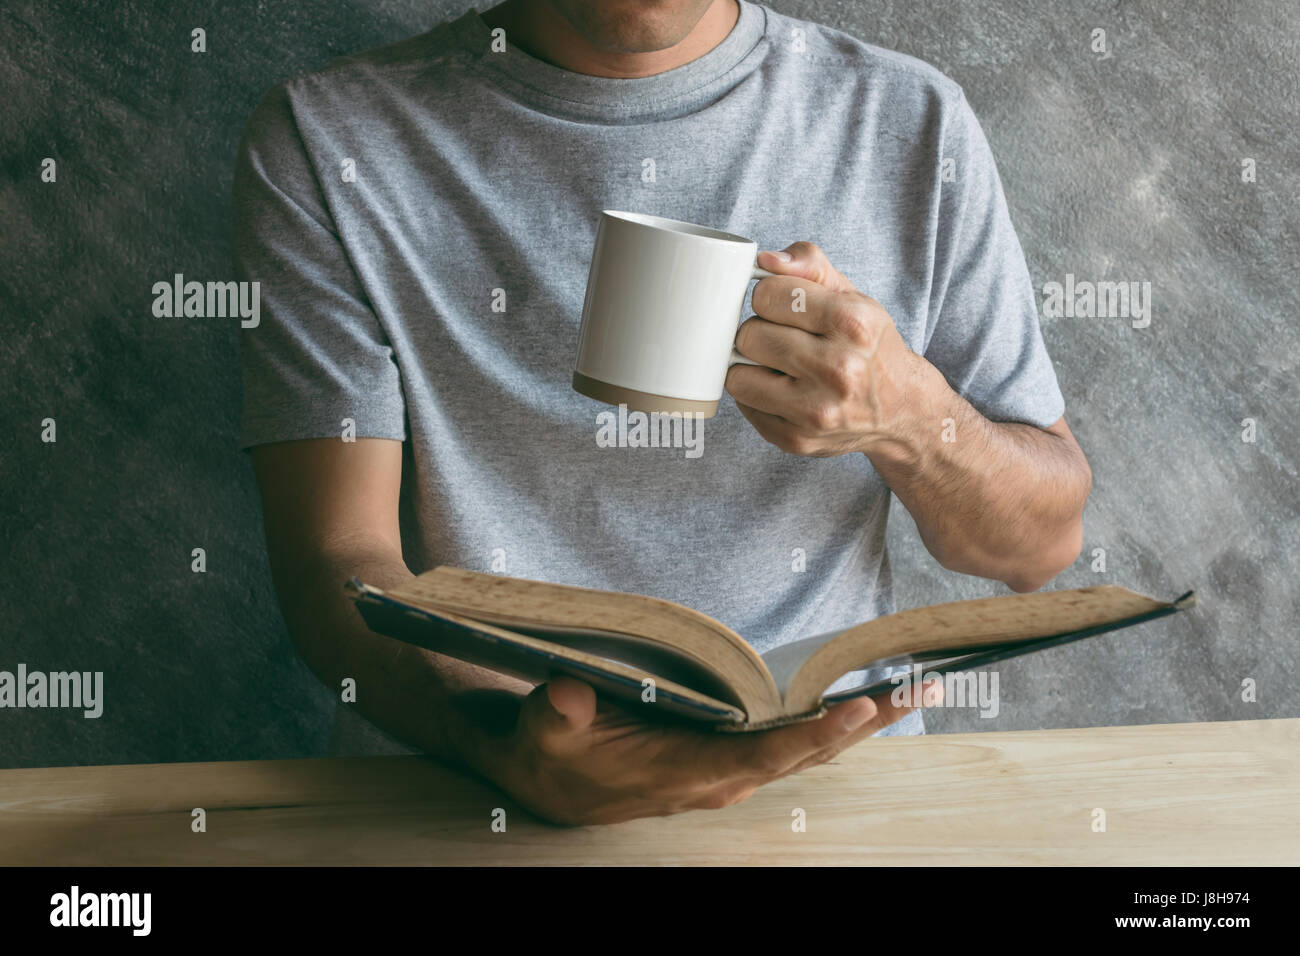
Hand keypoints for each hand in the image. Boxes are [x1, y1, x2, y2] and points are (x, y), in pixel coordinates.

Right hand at [454, 675, 939, 825]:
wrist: (551, 780)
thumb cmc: (555, 753)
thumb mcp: (546, 729)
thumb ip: (559, 713)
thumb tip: (572, 693)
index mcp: (688, 773)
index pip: (764, 757)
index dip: (812, 734)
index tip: (858, 705)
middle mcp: (723, 777)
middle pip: (809, 752)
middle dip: (866, 722)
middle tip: (921, 686)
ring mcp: (731, 768)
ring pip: (810, 747)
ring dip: (862, 720)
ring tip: (915, 686)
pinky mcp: (730, 754)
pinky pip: (794, 738)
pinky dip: (834, 718)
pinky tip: (867, 698)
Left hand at [726, 242, 929, 457]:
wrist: (902, 410)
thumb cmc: (868, 346)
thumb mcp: (851, 296)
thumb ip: (809, 265)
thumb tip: (764, 261)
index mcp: (853, 323)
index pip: (768, 294)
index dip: (769, 297)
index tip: (783, 306)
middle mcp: (838, 369)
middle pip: (748, 334)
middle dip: (760, 331)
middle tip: (782, 338)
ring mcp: (816, 411)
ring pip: (737, 375)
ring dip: (751, 366)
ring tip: (779, 365)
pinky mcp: (797, 440)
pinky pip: (745, 406)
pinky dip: (757, 395)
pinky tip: (784, 391)